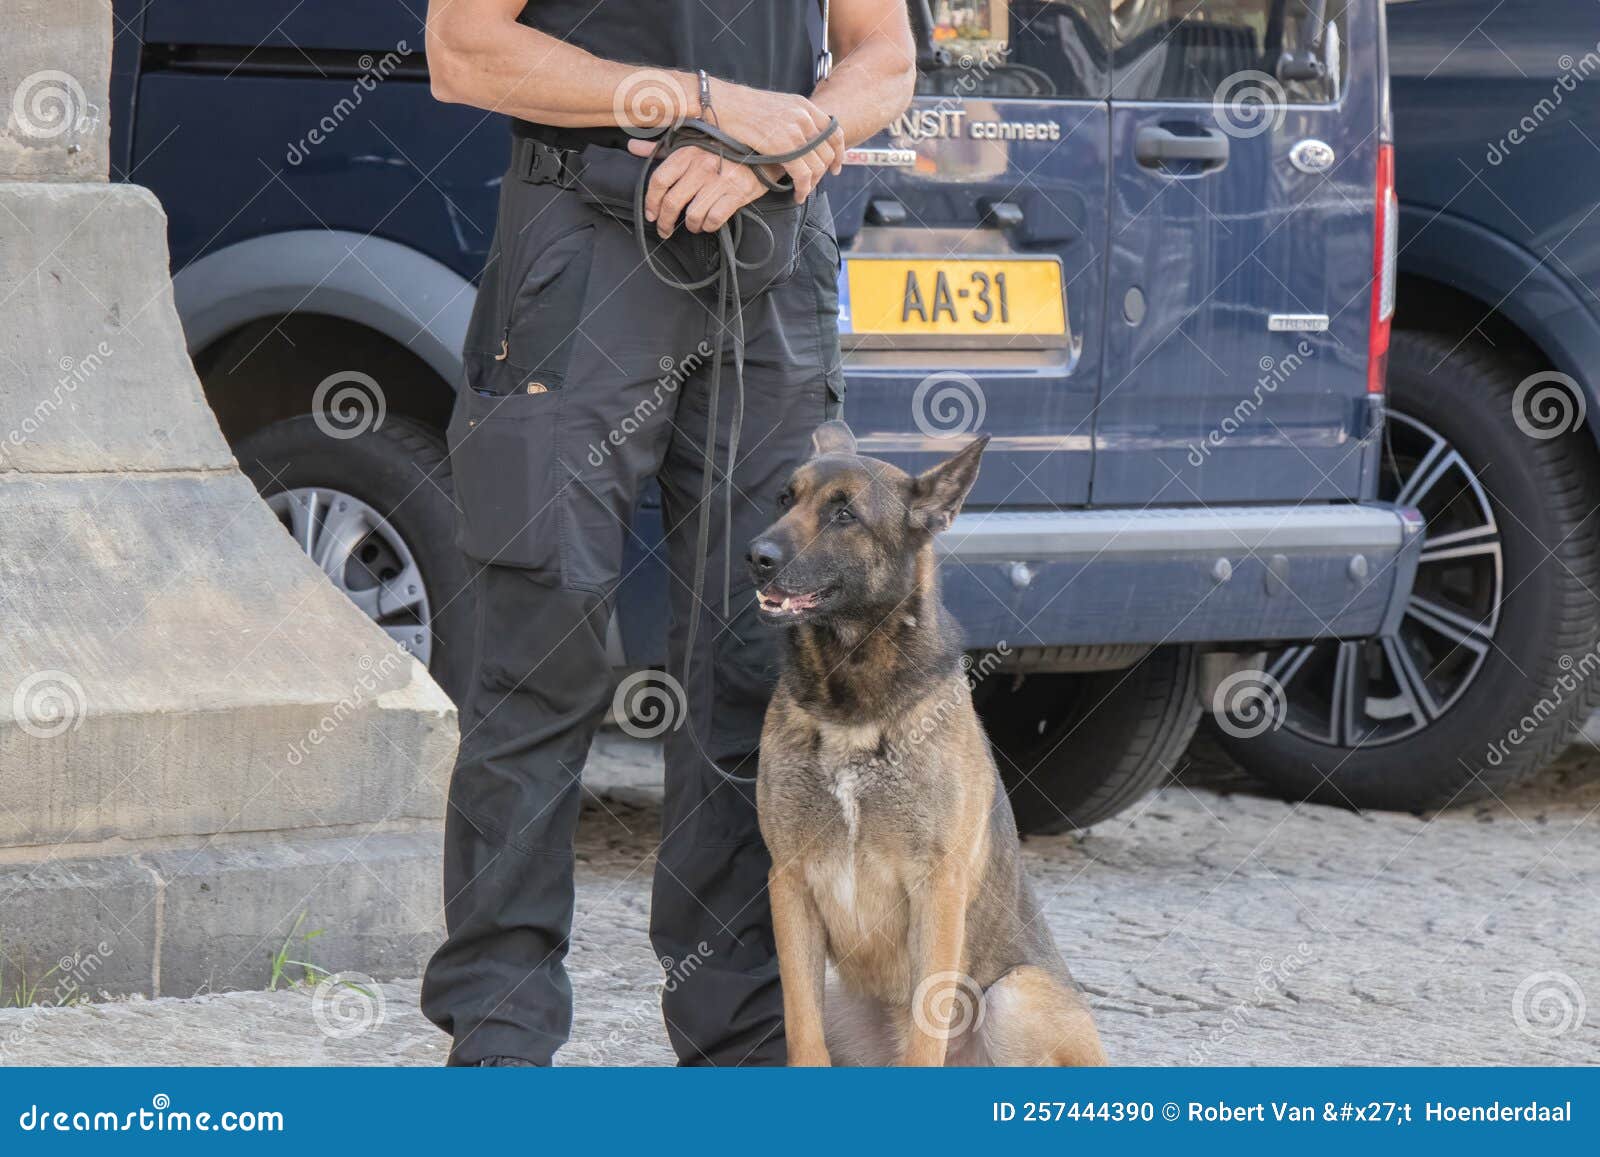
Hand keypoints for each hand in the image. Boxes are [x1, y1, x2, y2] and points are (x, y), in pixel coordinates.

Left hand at [626, 140, 766, 236]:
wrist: (763, 149)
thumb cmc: (722, 148)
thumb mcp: (691, 142)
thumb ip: (661, 148)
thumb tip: (632, 147)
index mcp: (687, 151)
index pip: (659, 180)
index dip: (650, 202)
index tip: (651, 215)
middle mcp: (701, 165)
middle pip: (672, 202)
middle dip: (665, 222)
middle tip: (665, 230)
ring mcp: (720, 180)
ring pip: (693, 215)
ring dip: (690, 226)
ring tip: (692, 225)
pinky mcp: (738, 193)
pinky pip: (714, 220)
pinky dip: (708, 226)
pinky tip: (708, 223)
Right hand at [700, 81, 843, 202]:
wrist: (722, 103)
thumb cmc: (742, 109)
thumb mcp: (776, 107)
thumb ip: (793, 120)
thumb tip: (801, 140)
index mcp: (804, 105)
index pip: (833, 132)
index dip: (838, 152)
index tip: (835, 166)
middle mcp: (804, 116)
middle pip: (827, 151)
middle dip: (823, 172)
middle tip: (814, 183)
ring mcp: (795, 131)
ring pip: (817, 165)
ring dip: (812, 184)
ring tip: (802, 192)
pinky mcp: (784, 146)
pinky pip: (803, 175)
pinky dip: (803, 189)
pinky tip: (797, 195)